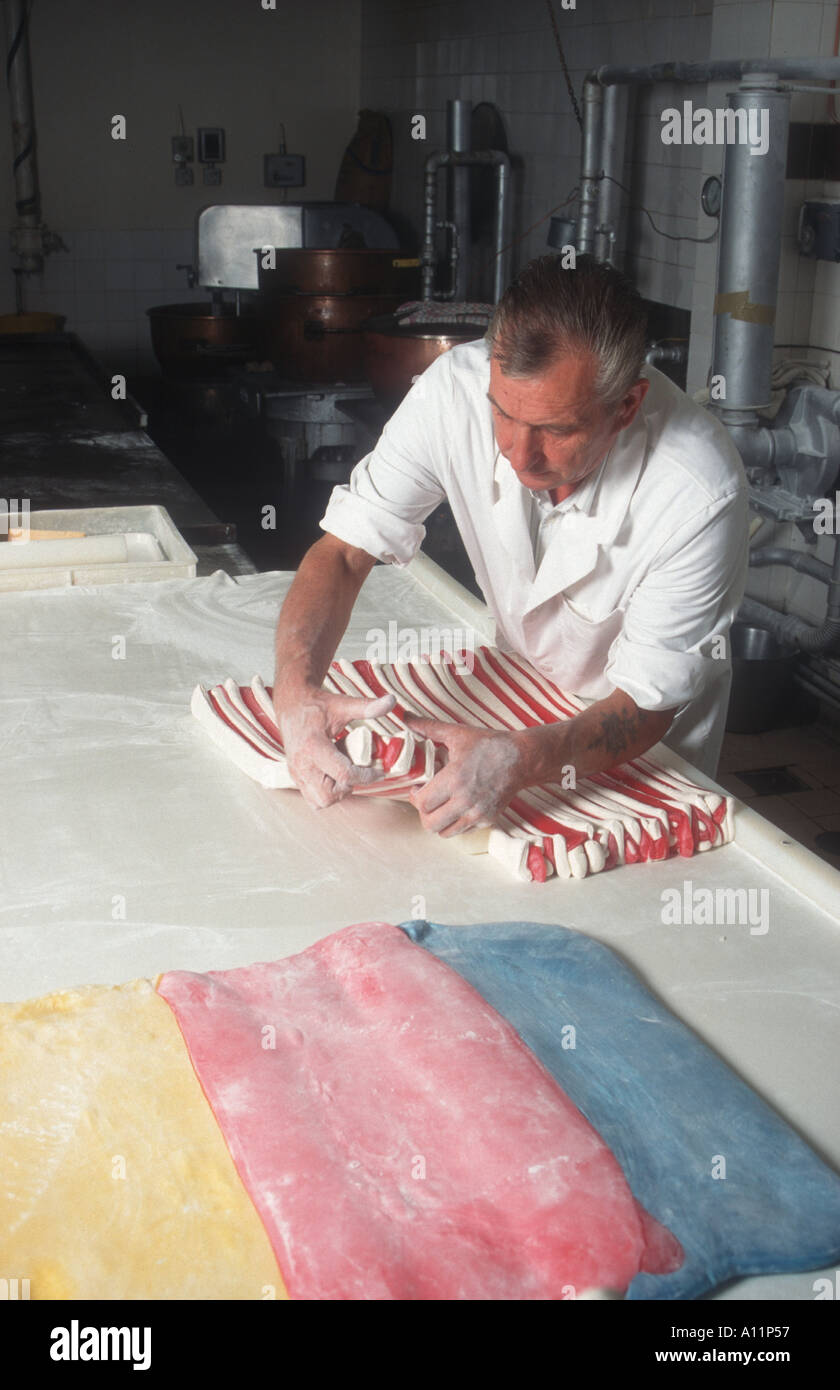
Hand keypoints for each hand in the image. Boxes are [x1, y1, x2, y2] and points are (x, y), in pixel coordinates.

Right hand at [274, 688, 395, 808]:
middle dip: (347, 788)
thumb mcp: (343, 704)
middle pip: (328, 796)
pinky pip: (312, 798)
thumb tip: (392, 700)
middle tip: (356, 771)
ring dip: (337, 793)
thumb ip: (367, 706)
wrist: (291, 705)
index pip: (343, 775)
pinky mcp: (295, 776)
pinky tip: (333, 775)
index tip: (379, 771)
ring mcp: (296, 773)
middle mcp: (302, 764)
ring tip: (344, 773)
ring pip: (319, 801)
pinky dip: (326, 793)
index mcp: (313, 746)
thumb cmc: (316, 705)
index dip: (366, 776)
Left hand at [404, 715, 523, 835]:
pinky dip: (455, 823)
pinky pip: (462, 830)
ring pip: (445, 832)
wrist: (521, 758)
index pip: (422, 803)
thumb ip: (428, 727)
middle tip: (427, 799)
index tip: (418, 789)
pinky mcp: (488, 819)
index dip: (414, 797)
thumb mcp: (457, 733)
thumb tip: (406, 716)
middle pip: (430, 824)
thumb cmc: (488, 745)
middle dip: (424, 812)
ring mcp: (478, 813)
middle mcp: (465, 800)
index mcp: (454, 779)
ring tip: (441, 805)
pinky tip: (457, 806)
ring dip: (439, 821)